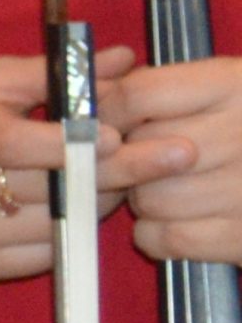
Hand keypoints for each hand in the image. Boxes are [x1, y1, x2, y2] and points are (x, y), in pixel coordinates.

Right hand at [0, 48, 153, 279]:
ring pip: (60, 223)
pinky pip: (49, 252)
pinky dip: (75, 228)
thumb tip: (120, 60)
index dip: (74, 142)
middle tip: (170, 156)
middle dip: (115, 170)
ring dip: (101, 199)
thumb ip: (51, 74)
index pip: (16, 141)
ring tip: (116, 176)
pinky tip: (80, 205)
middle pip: (50, 185)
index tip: (122, 134)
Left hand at [103, 55, 241, 261]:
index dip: (105, 112)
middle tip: (146, 165)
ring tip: (171, 192)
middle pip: (139, 150)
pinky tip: (178, 223)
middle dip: (129, 161)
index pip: (136, 94)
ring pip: (148, 198)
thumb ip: (165, 88)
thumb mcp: (230, 88)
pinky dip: (158, 236)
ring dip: (145, 200)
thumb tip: (95, 94)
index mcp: (236, 85)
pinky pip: (166, 238)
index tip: (100, 126)